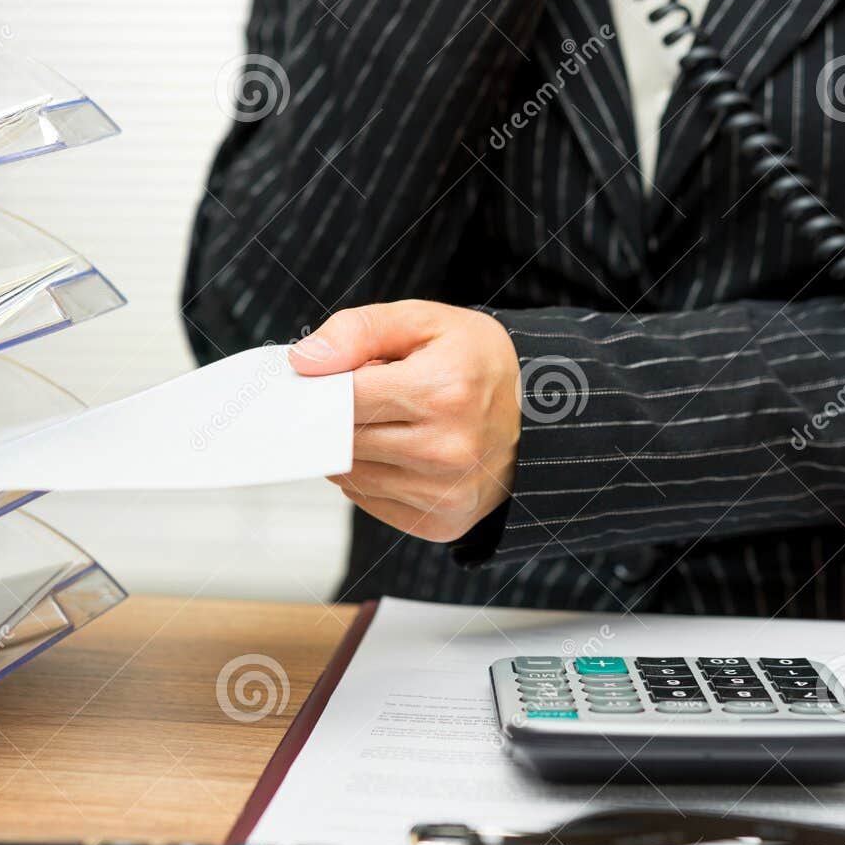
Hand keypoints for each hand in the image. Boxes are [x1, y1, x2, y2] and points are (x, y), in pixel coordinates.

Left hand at [290, 300, 521, 542]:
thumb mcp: (425, 322)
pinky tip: (398, 452)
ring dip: (352, 448)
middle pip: (343, 439)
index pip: (344, 399)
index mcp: (444, 392)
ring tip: (390, 422)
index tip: (318, 381)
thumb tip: (304, 362)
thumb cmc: (479, 365)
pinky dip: (370, 476)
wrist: (540, 416)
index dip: (322, 387)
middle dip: (337, 417)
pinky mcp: (440, 522)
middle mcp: (447, 451)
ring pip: (349, 474)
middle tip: (365, 397)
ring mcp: (445, 493)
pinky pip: (367, 500)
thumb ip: (359, 331)